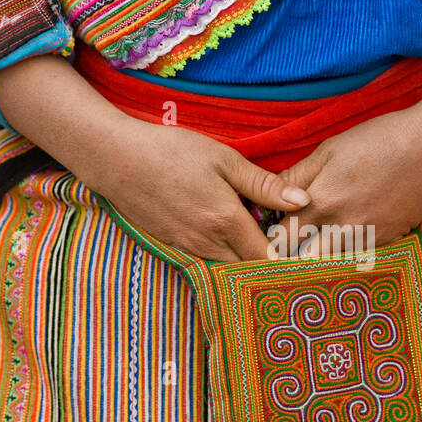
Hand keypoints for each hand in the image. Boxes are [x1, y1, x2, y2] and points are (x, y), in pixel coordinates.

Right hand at [0, 56, 308, 260]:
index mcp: (227, 220)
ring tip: (266, 246)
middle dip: (270, 265)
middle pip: (250, 270)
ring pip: (229, 268)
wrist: (116, 159)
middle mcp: (208, 242)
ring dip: (247, 262)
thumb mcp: (224, 159)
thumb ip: (264, 184)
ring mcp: (188, 247)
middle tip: (293, 254)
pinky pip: (208, 261)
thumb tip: (304, 201)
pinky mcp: (173, 246)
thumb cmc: (172, 151)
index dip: (289, 258)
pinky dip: (224, 257)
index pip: (268, 257)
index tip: (306, 254)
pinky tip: (232, 239)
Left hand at [277, 21, 421, 255]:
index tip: (259, 244)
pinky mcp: (386, 242)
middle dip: (287, 264)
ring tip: (302, 266)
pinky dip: (343, 259)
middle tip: (274, 264)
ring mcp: (366, 239)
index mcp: (319, 203)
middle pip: (302, 261)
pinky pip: (356, 259)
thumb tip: (268, 192)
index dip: (268, 242)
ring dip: (314, 265)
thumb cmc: (381, 140)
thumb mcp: (330, 150)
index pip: (281, 238)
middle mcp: (339, 229)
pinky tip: (337, 254)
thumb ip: (296, 176)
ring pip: (329, 266)